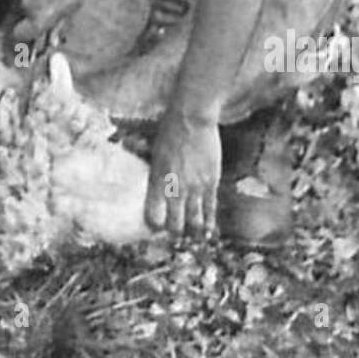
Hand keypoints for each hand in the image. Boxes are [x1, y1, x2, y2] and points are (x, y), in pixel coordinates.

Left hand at [145, 108, 220, 236]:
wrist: (192, 117)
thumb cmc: (169, 129)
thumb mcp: (153, 151)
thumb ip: (152, 171)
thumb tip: (147, 180)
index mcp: (156, 180)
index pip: (153, 215)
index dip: (154, 226)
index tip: (156, 229)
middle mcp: (175, 188)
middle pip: (174, 224)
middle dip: (174, 234)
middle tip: (175, 237)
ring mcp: (194, 187)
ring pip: (194, 221)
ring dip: (193, 233)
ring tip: (193, 240)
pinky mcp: (211, 182)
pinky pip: (210, 209)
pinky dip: (210, 224)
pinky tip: (210, 233)